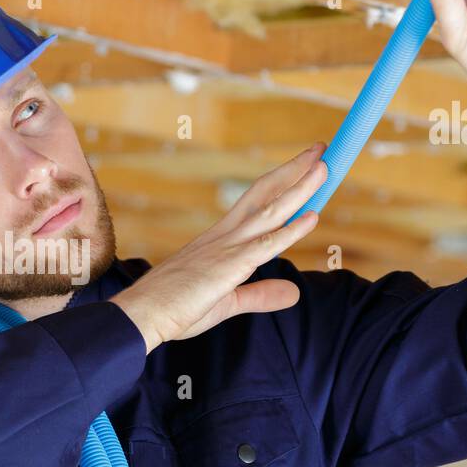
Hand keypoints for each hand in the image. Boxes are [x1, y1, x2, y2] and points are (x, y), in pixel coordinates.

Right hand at [111, 143, 324, 353]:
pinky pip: (266, 246)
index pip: (258, 204)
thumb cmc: (174, 309)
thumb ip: (260, 294)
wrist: (141, 315)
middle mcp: (225, 236)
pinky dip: (291, 231)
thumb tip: (292, 292)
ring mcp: (227, 248)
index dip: (283, 184)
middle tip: (321, 150)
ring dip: (300, 188)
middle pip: (266, 195)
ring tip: (324, 166)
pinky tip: (313, 216)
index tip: (305, 167)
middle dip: (295, 171)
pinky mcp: (228, 268)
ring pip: (271, 212)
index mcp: (221, 241)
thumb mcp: (226, 302)